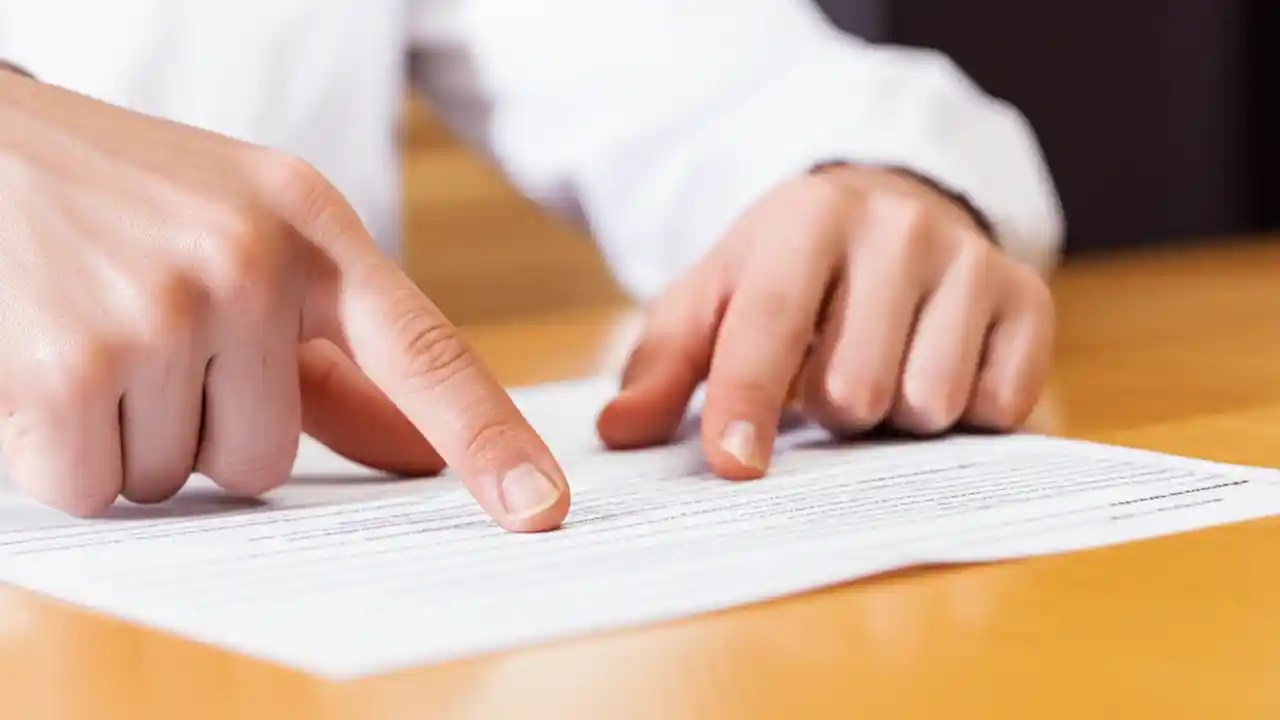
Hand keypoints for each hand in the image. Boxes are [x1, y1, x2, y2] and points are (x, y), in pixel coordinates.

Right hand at [0, 73, 567, 529]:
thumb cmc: (132, 205)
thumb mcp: (251, 247)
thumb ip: (340, 363)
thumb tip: (424, 457)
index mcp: (312, 228)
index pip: (424, 353)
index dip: (488, 440)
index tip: (541, 509)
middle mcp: (249, 261)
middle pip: (265, 459)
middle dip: (201, 428)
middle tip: (148, 340)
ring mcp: (160, 308)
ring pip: (178, 478)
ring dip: (129, 434)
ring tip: (91, 333)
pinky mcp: (64, 363)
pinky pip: (91, 489)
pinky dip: (57, 453)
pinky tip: (41, 361)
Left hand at [597, 164, 1052, 476]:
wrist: (888, 212)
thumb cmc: (788, 272)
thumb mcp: (715, 298)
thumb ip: (663, 365)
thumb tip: (620, 433)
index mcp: (808, 218)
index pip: (773, 324)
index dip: (748, 401)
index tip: (734, 465)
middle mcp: (899, 228)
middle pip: (856, 388)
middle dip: (831, 411)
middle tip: (827, 380)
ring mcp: (973, 260)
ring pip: (928, 404)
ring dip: (895, 416)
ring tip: (881, 369)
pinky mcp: (1030, 298)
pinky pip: (997, 406)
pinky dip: (962, 413)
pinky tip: (936, 367)